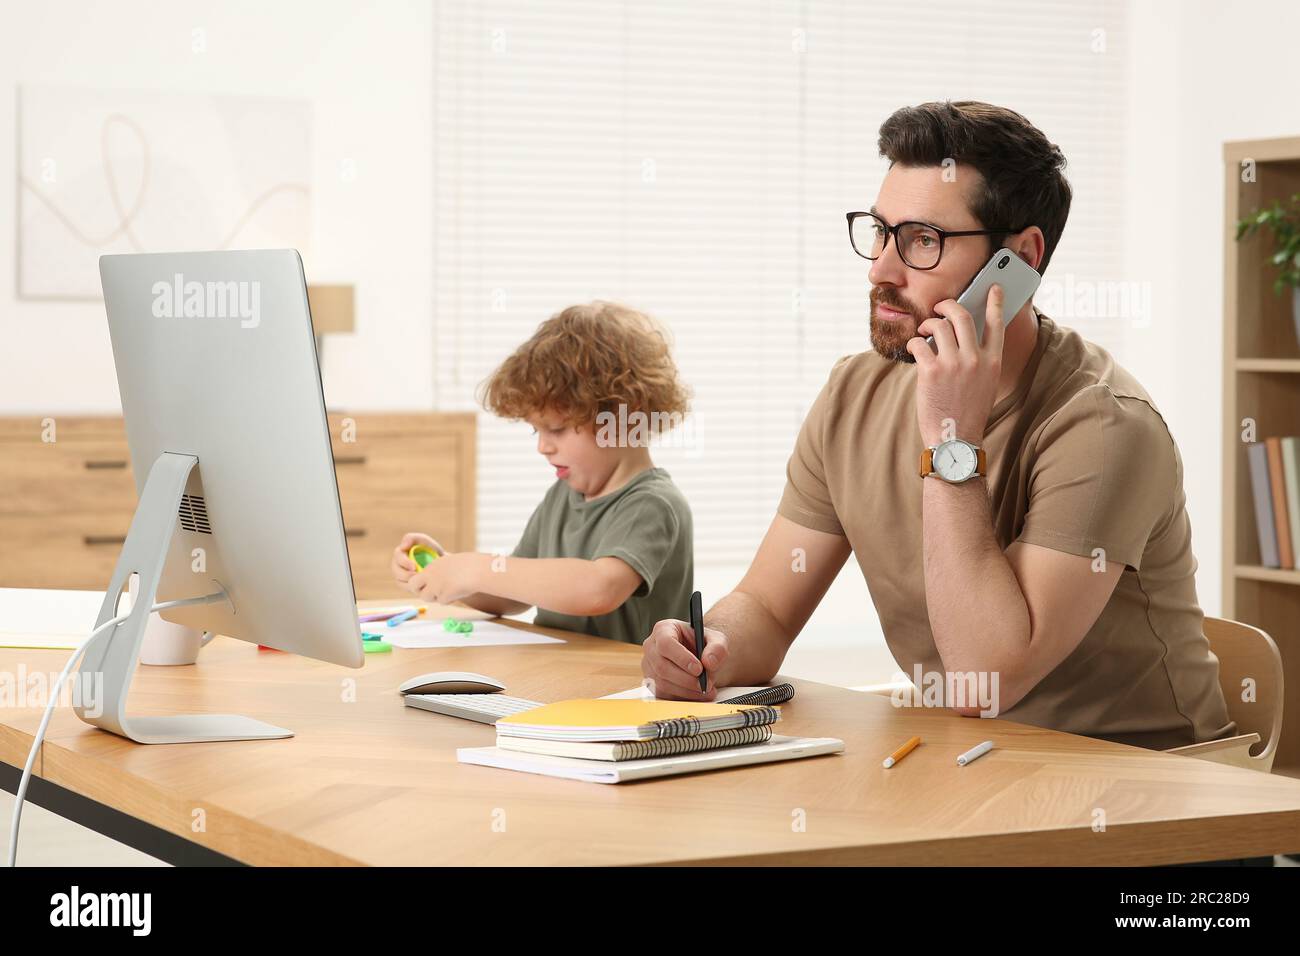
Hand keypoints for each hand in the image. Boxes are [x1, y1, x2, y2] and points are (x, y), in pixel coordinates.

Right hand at [391, 532, 444, 585]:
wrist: (442, 565)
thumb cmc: (432, 551)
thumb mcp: (425, 542)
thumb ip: (413, 538)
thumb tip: (403, 546)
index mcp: (401, 553)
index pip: (397, 556)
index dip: (404, 562)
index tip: (414, 567)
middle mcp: (399, 564)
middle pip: (395, 571)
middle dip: (405, 574)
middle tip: (416, 576)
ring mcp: (402, 575)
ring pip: (399, 581)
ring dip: (409, 582)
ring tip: (421, 580)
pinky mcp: (408, 585)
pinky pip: (406, 588)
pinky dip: (413, 588)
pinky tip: (422, 585)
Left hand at [406, 551, 487, 604]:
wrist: (477, 570)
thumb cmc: (468, 565)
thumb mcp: (448, 563)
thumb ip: (438, 571)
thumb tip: (432, 580)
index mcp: (431, 567)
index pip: (413, 580)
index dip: (418, 585)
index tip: (426, 586)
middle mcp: (430, 577)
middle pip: (417, 590)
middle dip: (424, 593)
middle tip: (434, 593)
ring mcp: (435, 587)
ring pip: (429, 598)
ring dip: (437, 597)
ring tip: (450, 590)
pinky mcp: (443, 596)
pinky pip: (442, 602)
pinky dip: (449, 600)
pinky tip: (458, 592)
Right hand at [640, 619, 728, 699]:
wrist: (700, 657)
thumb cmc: (704, 644)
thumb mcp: (717, 640)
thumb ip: (717, 648)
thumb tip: (709, 662)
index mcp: (664, 630)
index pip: (666, 643)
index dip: (681, 658)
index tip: (699, 668)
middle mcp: (652, 647)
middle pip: (662, 666)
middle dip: (686, 679)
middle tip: (705, 684)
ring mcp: (649, 667)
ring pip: (662, 684)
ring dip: (687, 691)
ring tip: (706, 690)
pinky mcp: (652, 684)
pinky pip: (664, 695)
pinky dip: (683, 698)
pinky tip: (697, 695)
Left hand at [906, 284, 1004, 446]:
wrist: (955, 440)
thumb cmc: (967, 413)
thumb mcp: (984, 385)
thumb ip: (979, 361)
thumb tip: (962, 339)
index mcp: (992, 362)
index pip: (996, 324)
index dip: (995, 302)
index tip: (993, 288)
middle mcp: (975, 359)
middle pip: (962, 316)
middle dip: (947, 305)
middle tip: (939, 307)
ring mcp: (953, 364)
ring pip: (938, 326)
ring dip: (928, 324)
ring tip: (923, 331)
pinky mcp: (931, 371)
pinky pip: (919, 344)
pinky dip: (914, 343)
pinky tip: (914, 348)